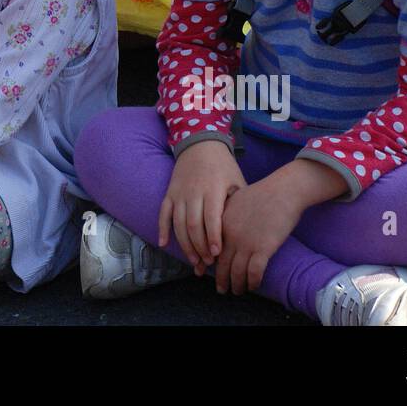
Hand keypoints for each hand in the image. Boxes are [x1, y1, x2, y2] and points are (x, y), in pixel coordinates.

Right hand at [158, 139, 244, 274]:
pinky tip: (163, 244)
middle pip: (192, 225)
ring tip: (193, 260)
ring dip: (184, 244)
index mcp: (212, 190)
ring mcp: (179, 193)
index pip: (211, 218)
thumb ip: (237, 204)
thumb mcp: (236, 180)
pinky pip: (163, 213)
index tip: (216, 254)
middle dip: (199, 247)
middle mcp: (193, 192)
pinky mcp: (169, 193)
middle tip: (207, 262)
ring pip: (178, 223)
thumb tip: (244, 230)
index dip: (213, 237)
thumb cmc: (223, 166)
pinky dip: (162, 229)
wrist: (200, 144)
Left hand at [214, 178, 304, 294]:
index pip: (210, 249)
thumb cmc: (262, 193)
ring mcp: (246, 243)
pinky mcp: (263, 248)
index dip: (209, 264)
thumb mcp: (235, 200)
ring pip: (237, 272)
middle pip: (221, 264)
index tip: (207, 272)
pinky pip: (254, 272)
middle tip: (221, 289)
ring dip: (236, 285)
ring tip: (237, 291)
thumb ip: (225, 215)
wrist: (283, 191)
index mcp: (221, 223)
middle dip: (221, 280)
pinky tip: (253, 286)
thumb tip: (222, 228)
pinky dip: (252, 282)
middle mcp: (230, 235)